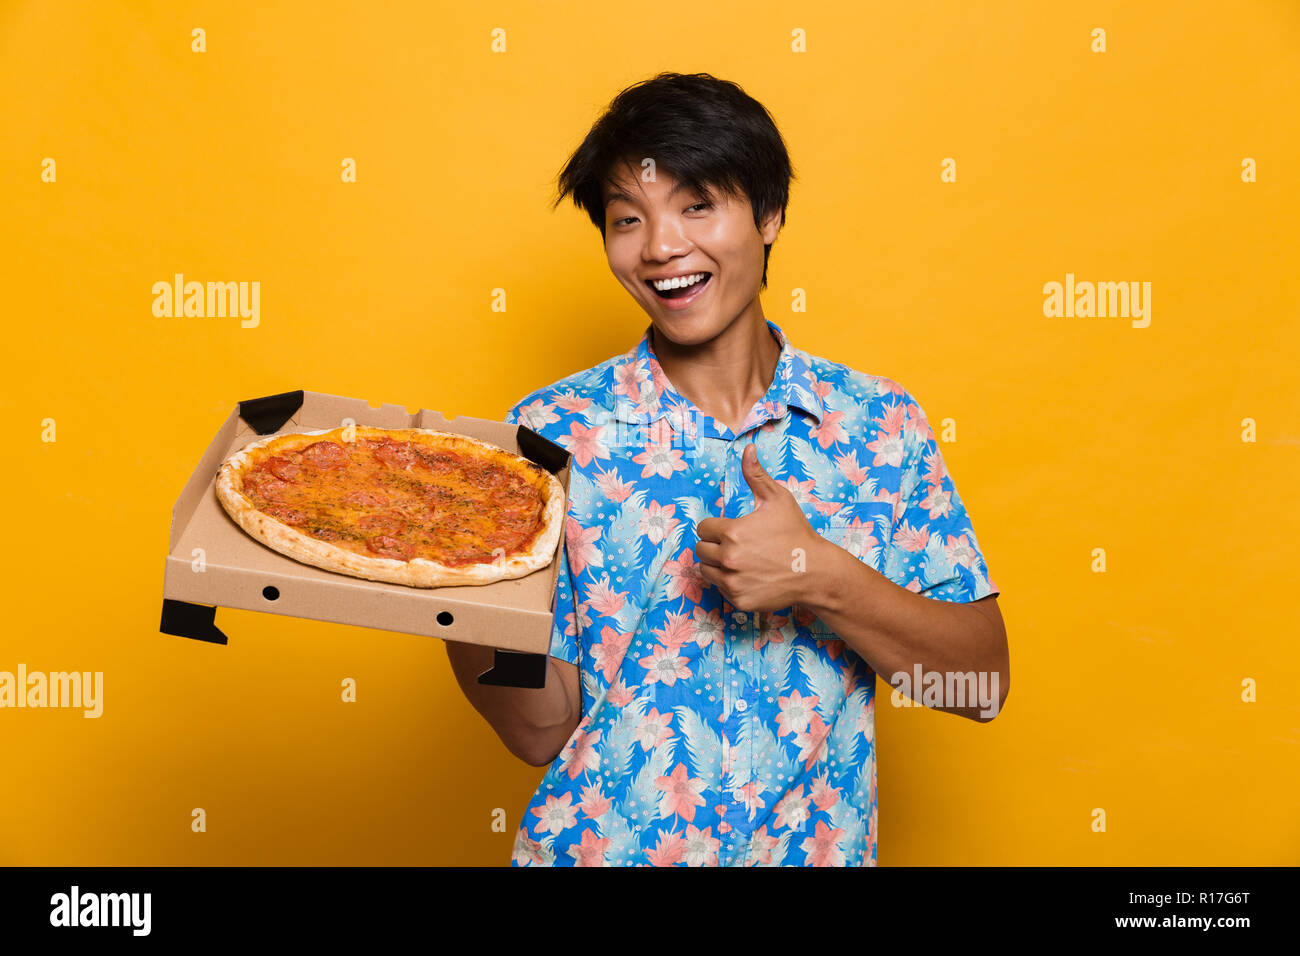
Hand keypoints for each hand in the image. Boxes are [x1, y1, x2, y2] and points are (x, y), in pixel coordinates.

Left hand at [695, 443, 824, 612]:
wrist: (814, 571)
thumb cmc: (796, 533)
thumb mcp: (778, 499)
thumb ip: (756, 475)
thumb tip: (747, 448)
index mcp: (732, 532)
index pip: (703, 528)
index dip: (716, 527)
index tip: (733, 530)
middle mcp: (728, 558)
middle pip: (701, 550)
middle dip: (714, 546)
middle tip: (737, 545)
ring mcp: (732, 582)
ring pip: (705, 571)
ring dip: (716, 565)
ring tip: (739, 560)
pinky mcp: (738, 600)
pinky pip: (720, 589)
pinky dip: (729, 583)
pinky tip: (748, 575)